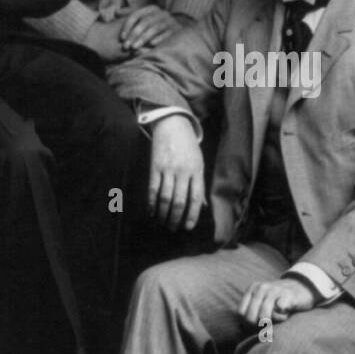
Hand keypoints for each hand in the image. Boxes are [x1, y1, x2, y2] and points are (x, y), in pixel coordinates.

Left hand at [119, 6, 182, 53]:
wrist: (178, 34)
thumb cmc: (155, 28)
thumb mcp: (144, 20)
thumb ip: (131, 17)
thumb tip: (116, 12)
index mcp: (152, 9)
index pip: (136, 15)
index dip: (127, 26)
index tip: (121, 38)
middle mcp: (162, 13)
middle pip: (145, 22)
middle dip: (134, 34)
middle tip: (126, 46)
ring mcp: (170, 21)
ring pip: (154, 28)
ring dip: (143, 39)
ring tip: (134, 48)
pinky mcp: (177, 30)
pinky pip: (166, 34)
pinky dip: (158, 39)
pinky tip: (150, 46)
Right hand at [148, 113, 205, 231]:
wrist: (172, 125)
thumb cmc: (188, 147)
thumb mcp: (199, 163)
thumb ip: (199, 184)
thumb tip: (203, 206)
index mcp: (196, 171)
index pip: (196, 198)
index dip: (192, 215)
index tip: (187, 227)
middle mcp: (183, 171)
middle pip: (179, 201)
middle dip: (176, 218)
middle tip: (173, 229)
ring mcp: (168, 169)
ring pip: (165, 197)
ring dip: (163, 214)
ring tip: (162, 222)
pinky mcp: (155, 166)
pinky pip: (152, 188)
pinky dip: (151, 203)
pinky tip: (151, 212)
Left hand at [239, 277, 318, 328]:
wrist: (304, 287)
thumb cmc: (280, 300)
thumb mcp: (263, 301)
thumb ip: (252, 311)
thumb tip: (241, 330)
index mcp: (252, 288)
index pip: (240, 312)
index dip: (247, 323)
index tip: (257, 325)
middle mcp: (261, 287)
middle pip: (250, 317)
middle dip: (259, 325)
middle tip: (270, 323)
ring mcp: (274, 290)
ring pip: (263, 316)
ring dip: (271, 322)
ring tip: (279, 317)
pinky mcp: (288, 295)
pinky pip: (279, 312)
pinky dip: (282, 317)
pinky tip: (286, 312)